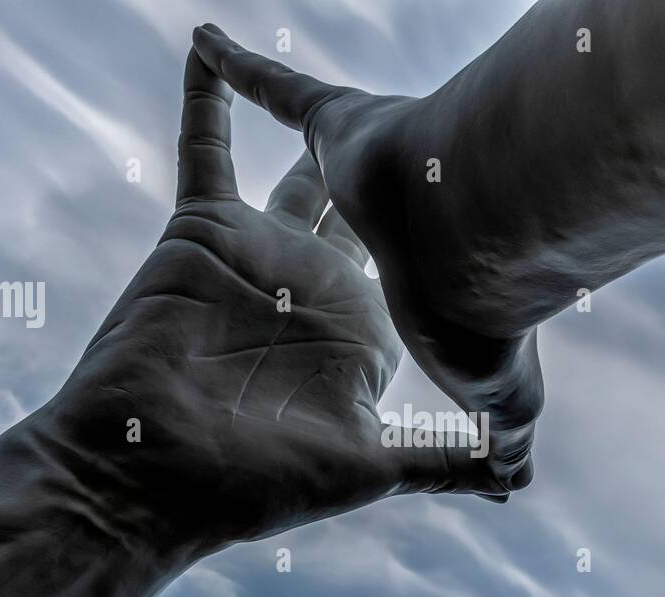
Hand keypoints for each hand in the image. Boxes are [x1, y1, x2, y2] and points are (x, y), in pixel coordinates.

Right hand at [46, 50, 505, 566]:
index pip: (412, 272)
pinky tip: (206, 48)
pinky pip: (204, 151)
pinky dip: (204, 101)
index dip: (455, 235)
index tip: (505, 191)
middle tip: (445, 123)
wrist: (152, 477)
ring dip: (313, 121)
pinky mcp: (202, 231)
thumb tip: (513, 476)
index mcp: (357, 333)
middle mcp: (312, 286)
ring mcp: (259, 255)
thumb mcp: (369, 466)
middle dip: (400, 172)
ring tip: (353, 81)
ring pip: (298, 173)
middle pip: (364, 211)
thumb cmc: (257, 479)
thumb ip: (439, 458)